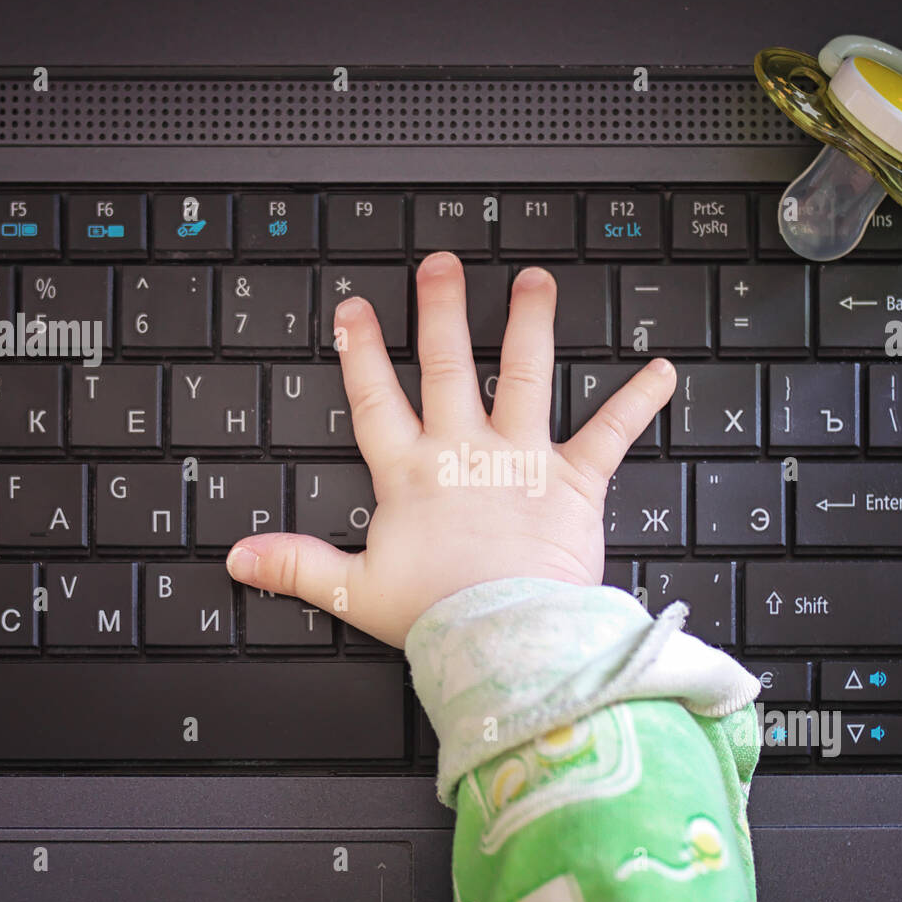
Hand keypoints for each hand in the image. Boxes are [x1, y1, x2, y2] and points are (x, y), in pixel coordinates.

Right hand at [226, 251, 675, 647]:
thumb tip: (240, 559)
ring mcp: (522, 458)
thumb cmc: (438, 616)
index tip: (354, 310)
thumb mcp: (355, 589)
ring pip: (522, 375)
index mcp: (413, 474)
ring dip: (528, 325)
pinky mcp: (573, 480)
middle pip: (447, 365)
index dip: (361, 351)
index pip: (376, 398)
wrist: (504, 637)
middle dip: (440, 310)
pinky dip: (638, 402)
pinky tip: (661, 371)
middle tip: (441, 264)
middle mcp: (466, 452)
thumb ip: (298, 564)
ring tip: (534, 282)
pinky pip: (610, 433)